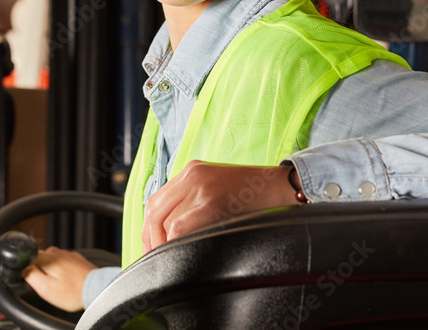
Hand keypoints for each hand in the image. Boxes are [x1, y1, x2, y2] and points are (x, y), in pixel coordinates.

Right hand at [22, 246, 96, 311]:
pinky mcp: (75, 259)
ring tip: (61, 285)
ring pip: (51, 263)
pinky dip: (63, 273)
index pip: (27, 260)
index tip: (36, 282)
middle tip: (50, 286)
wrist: (96, 289)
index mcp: (46, 257)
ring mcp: (67, 254)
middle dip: (41, 273)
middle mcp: (56, 252)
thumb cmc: (73, 292)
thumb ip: (30, 275)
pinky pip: (62, 265)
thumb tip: (22, 268)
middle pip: (39, 261)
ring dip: (52, 273)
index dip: (29, 272)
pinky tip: (68, 282)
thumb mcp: (45, 288)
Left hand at [141, 161, 298, 253]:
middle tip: (155, 257)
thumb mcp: (215, 188)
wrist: (279, 187)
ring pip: (164, 220)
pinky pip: (180, 225)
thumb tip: (169, 231)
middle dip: (150, 238)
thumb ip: (192, 200)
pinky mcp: (210, 201)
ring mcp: (200, 187)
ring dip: (162, 243)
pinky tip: (180, 251)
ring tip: (169, 257)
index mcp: (191, 171)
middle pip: (154, 210)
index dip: (148, 227)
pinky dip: (175, 241)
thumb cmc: (251, 194)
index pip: (155, 201)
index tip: (150, 246)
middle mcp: (191, 175)